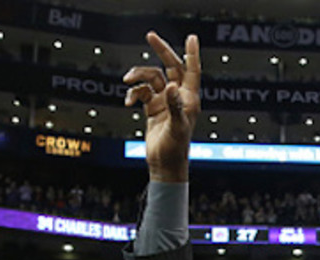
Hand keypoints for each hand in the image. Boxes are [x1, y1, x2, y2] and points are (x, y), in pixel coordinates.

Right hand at [124, 32, 200, 182]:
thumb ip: (174, 106)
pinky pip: (141, 92)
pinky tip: (128, 102)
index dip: (192, 53)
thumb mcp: (177, 127)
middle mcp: (177, 97)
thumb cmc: (175, 148)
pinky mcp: (152, 108)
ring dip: (138, 76)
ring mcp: (164, 101)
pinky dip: (133, 93)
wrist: (164, 164)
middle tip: (150, 36)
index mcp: (189, 99)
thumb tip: (169, 86)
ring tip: (127, 80)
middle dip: (161, 51)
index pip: (192, 70)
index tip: (191, 37)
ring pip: (151, 78)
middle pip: (170, 66)